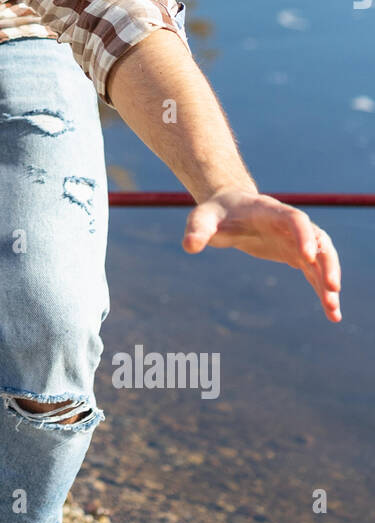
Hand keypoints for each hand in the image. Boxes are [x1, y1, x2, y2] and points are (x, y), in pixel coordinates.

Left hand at [183, 187, 341, 322]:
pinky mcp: (296, 255)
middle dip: (327, 263)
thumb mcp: (202, 218)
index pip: (295, 219)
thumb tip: (189, 246)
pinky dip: (324, 291)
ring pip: (322, 259)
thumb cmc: (216, 213)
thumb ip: (198, 229)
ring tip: (334, 310)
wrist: (229, 209)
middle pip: (318, 241)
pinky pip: (315, 273)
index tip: (308, 256)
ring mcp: (296, 240)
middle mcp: (290, 224)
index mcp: (270, 211)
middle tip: (333, 288)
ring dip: (330, 282)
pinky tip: (332, 313)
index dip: (304, 235)